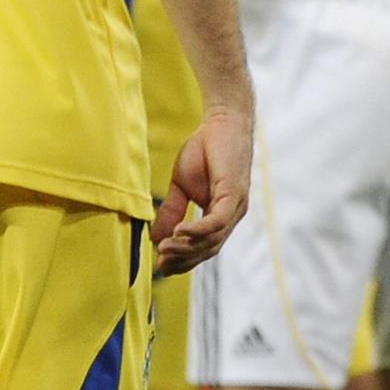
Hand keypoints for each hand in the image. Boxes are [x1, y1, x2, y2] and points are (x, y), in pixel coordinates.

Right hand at [154, 106, 252, 274]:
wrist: (221, 122)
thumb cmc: (204, 151)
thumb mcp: (181, 187)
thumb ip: (172, 212)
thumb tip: (154, 239)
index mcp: (220, 216)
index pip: (203, 248)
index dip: (183, 261)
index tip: (160, 268)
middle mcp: (231, 216)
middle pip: (208, 250)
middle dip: (183, 260)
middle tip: (160, 264)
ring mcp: (235, 206)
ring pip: (213, 240)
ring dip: (187, 248)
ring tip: (165, 249)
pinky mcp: (234, 194)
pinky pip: (217, 221)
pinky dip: (198, 231)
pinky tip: (179, 232)